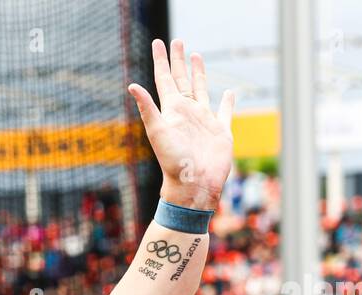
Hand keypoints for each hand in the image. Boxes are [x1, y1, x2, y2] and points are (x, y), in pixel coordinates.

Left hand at [128, 39, 234, 210]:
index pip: (164, 80)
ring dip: (199, 73)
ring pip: (201, 90)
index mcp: (172, 110)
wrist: (193, 185)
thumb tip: (131, 85)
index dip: (161, 61)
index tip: (159, 42)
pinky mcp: (221, 131)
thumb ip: (147, 108)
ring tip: (196, 56)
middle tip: (177, 41)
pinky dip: (228, 102)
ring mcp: (204, 120)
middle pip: (182, 79)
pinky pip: (225, 112)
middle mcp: (187, 112)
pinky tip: (230, 92)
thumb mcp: (157, 132)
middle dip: (178, 61)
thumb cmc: (173, 162)